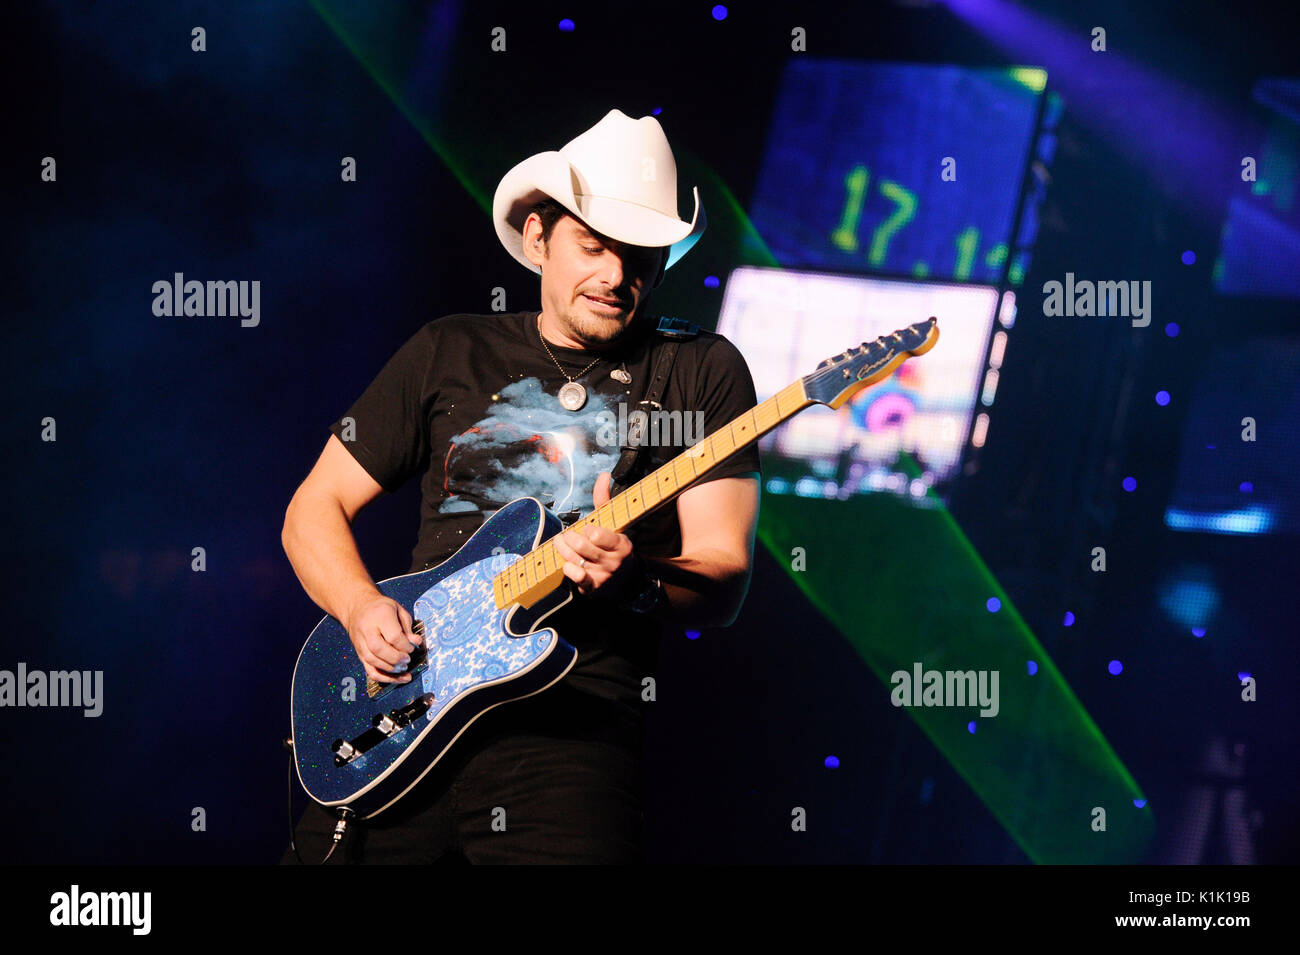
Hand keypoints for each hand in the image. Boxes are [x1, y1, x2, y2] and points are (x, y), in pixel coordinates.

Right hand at [344, 592, 421, 684]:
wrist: (358, 607)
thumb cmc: (381, 608)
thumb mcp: (398, 610)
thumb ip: (408, 627)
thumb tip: (416, 643)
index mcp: (380, 615)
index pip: (393, 636)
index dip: (405, 646)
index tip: (412, 648)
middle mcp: (367, 629)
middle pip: (379, 649)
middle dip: (397, 658)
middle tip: (407, 660)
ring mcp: (360, 642)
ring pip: (373, 661)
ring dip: (391, 669)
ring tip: (403, 668)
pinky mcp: (359, 653)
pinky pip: (369, 670)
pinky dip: (383, 677)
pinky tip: (395, 678)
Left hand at [553, 471, 634, 597]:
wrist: (625, 580)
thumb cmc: (613, 546)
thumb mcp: (613, 523)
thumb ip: (605, 499)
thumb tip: (603, 474)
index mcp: (621, 543)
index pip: (596, 534)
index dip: (587, 530)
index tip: (587, 529)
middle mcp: (614, 561)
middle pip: (580, 546)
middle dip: (569, 538)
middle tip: (567, 535)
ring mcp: (604, 576)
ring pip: (574, 559)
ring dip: (563, 550)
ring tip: (561, 544)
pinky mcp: (593, 587)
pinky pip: (575, 577)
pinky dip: (568, 569)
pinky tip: (567, 564)